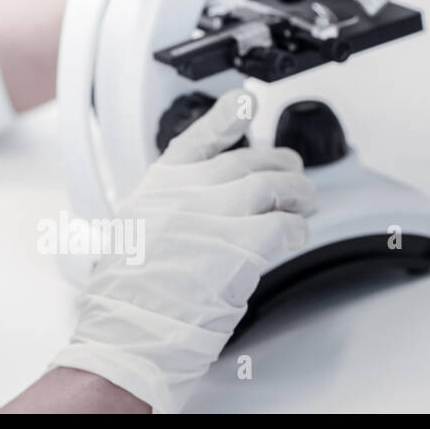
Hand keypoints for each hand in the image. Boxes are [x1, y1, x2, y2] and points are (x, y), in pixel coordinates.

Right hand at [47, 88, 317, 412]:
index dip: (224, 118)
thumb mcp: (129, 238)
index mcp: (154, 189)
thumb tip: (194, 222)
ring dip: (296, 197)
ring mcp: (212, 212)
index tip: (242, 102)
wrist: (126, 326)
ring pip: (272, 186)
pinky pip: (283, 227)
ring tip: (305, 207)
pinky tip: (295, 238)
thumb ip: (164, 218)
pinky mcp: (239, 242)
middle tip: (293, 175)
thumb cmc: (124, 296)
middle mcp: (183, 191)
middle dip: (277, 166)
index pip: (196, 139)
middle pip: (245, 161)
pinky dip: (295, 231)